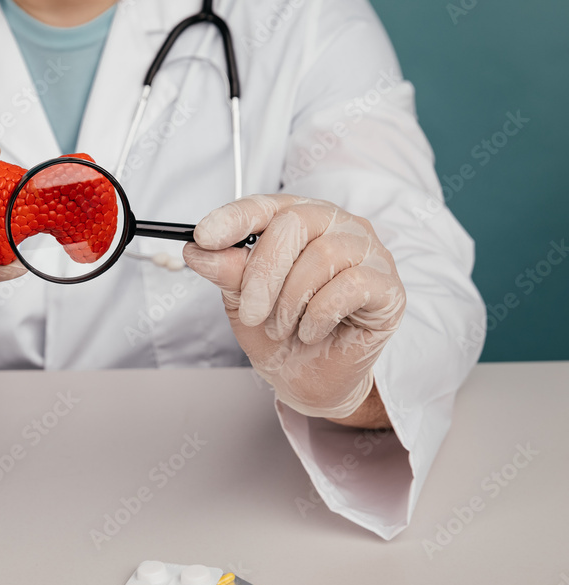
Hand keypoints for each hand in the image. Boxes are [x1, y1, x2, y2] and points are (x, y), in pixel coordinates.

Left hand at [183, 194, 405, 418]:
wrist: (310, 379)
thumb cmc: (279, 333)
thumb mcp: (242, 302)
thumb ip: (227, 272)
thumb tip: (198, 250)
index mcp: (296, 220)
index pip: (264, 205)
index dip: (233, 218)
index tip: (203, 237)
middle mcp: (333, 225)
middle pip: (294, 224)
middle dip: (263, 274)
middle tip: (250, 312)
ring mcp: (366, 250)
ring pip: (322, 255)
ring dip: (290, 301)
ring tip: (282, 327)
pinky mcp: (387, 284)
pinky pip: (350, 285)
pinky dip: (319, 315)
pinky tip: (312, 331)